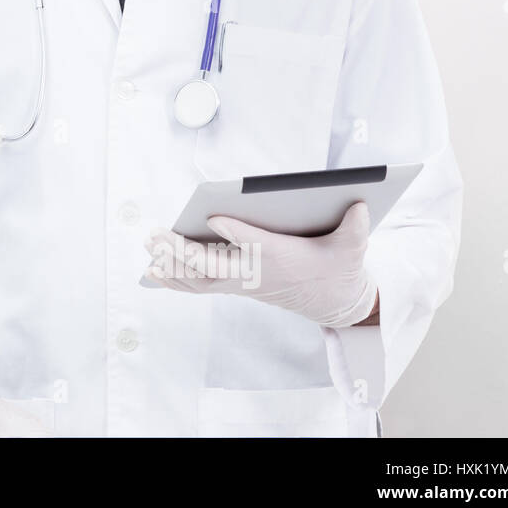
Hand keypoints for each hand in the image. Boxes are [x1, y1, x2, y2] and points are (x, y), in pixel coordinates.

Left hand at [142, 201, 378, 328]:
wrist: (335, 303)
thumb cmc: (340, 268)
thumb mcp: (353, 249)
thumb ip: (355, 228)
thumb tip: (359, 204)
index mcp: (281, 258)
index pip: (254, 245)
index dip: (233, 232)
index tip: (213, 216)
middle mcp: (256, 274)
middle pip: (213, 266)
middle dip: (183, 251)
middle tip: (157, 235)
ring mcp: (243, 283)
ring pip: (200, 279)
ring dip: (171, 265)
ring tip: (148, 248)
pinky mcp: (236, 287)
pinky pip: (199, 286)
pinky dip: (175, 280)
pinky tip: (153, 270)